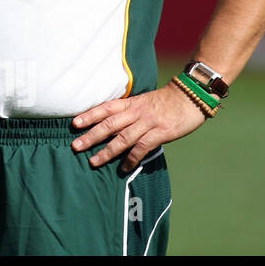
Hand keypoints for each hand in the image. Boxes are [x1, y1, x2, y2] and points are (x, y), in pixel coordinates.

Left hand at [71, 81, 206, 172]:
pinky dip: (131, 159)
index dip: (89, 115)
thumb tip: (111, 126)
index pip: (105, 108)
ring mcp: (148, 123)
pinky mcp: (161, 133)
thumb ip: (128, 112)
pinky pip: (142, 147)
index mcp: (130, 103)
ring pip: (123, 138)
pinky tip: (123, 168)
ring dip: (106, 151)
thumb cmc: (165, 101)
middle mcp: (136, 112)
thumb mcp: (143, 101)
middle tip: (75, 146)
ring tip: (93, 161)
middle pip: (109, 124)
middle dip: (91, 136)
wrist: (190, 96)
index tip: (74, 124)